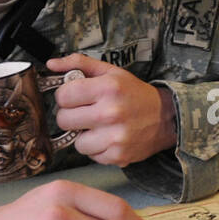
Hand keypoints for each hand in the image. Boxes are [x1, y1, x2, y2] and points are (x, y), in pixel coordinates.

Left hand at [47, 53, 176, 165]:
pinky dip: (97, 148)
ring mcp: (115, 137)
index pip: (63, 96)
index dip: (66, 96)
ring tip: (99, 127)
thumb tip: (51, 64)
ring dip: (84, 136)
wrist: (166, 118)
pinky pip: (90, 155)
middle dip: (71, 116)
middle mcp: (110, 113)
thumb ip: (80, 64)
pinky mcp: (118, 155)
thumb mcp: (111, 72)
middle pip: (64, 120)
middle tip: (85, 113)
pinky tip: (108, 138)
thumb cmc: (134, 93)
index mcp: (107, 88)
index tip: (76, 97)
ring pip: (75, 142)